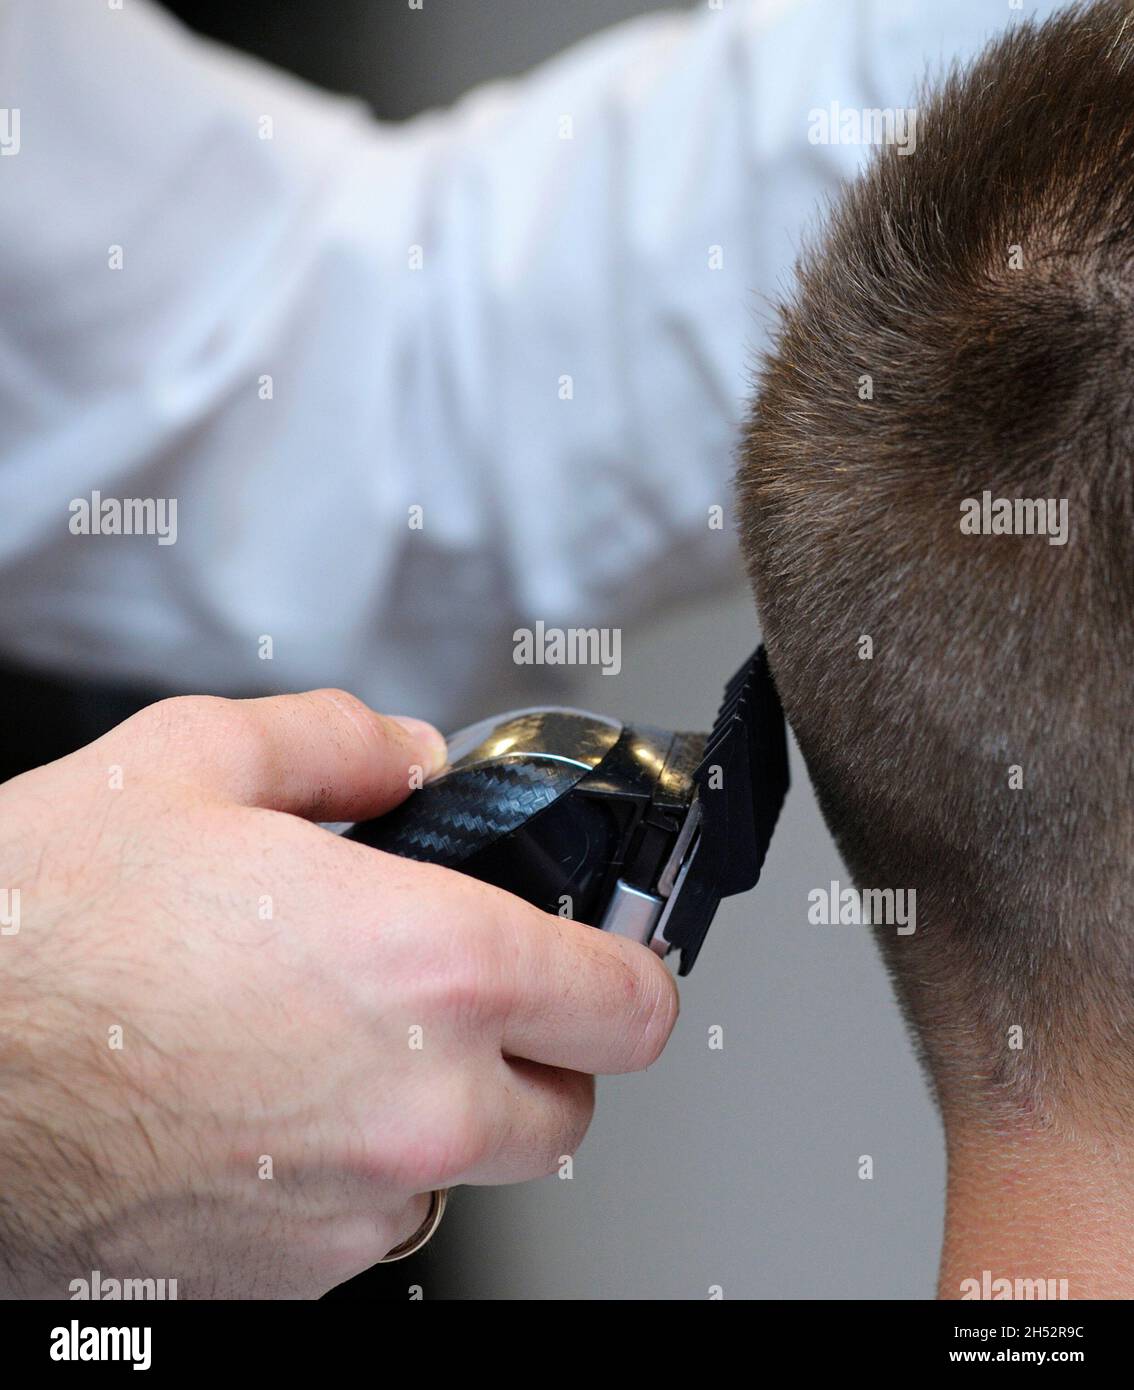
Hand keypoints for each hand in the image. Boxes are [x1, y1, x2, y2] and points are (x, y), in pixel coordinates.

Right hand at [0, 691, 677, 1297]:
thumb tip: (406, 759)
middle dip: (536, 1050)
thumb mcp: (188, 762)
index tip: (606, 958)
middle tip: (457, 994)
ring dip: (435, 1114)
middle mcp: (414, 1106)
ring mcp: (349, 1211)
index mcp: (427, 965)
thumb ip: (336, 743)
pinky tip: (260, 1106)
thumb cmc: (35, 933)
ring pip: (467, 1174)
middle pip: (570, 1107)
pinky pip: (366, 1227)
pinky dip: (346, 1174)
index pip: (630, 1003)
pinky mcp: (280, 1283)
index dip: (628, 971)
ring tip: (327, 1043)